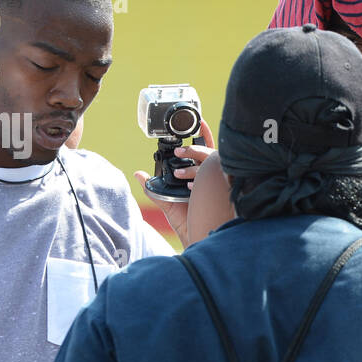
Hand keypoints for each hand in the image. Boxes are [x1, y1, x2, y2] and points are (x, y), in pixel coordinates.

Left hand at [136, 120, 214, 247]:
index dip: (204, 135)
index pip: (206, 150)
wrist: (196, 239)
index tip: (200, 122)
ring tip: (180, 176)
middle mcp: (213, 177)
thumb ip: (153, 187)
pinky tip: (191, 189)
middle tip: (178, 153)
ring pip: (211, 165)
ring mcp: (219, 185)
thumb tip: (138, 174)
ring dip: (193, 168)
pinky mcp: (223, 195)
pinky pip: (215, 181)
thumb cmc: (186, 221)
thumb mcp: (165, 202)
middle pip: (208, 154)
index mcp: (203, 175)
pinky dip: (201, 181)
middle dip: (193, 150)